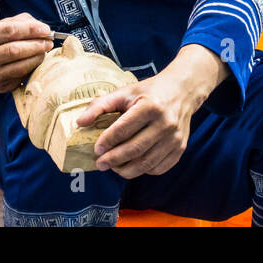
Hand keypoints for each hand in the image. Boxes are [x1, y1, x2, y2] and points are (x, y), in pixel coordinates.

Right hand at [0, 12, 52, 92]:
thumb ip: (17, 22)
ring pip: (20, 66)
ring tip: (44, 50)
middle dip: (36, 45)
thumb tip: (40, 26)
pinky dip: (31, 67)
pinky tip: (34, 61)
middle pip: (14, 50)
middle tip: (49, 41)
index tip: (45, 28)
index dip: (29, 29)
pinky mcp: (0, 87)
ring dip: (37, 57)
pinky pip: (21, 77)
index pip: (8, 31)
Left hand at [76, 44, 227, 178]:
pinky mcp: (180, 148)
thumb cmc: (149, 92)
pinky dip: (143, 171)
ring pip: (146, 163)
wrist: (182, 91)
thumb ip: (101, 105)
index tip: (96, 149)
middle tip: (100, 163)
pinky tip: (132, 165)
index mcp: (150, 106)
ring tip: (113, 167)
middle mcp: (165, 123)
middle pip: (135, 149)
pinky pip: (158, 168)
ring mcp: (174, 138)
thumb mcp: (125, 92)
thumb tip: (80, 122)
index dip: (107, 141)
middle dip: (113, 160)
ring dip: (126, 170)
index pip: (124, 129)